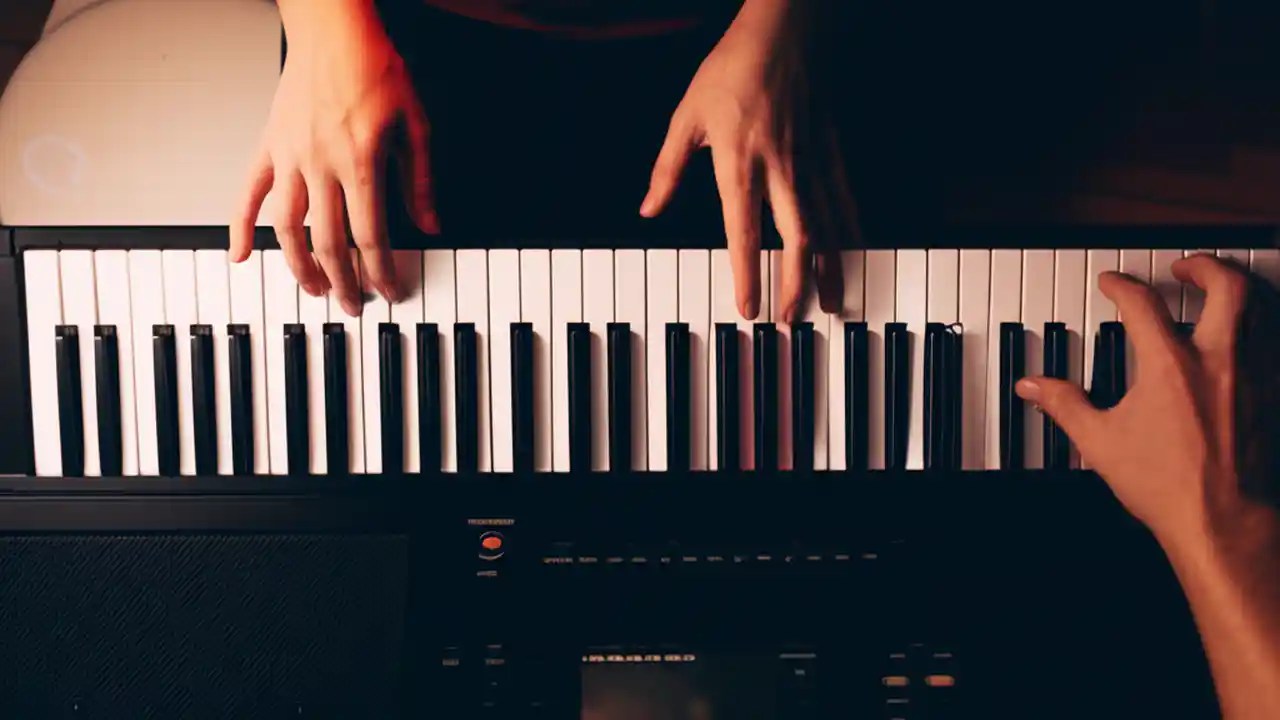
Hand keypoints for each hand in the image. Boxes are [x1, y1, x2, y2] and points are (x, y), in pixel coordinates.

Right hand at [229, 0, 436, 315]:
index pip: (371, 237)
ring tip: (312, 289)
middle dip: (341, 281)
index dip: (380, 272)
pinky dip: (238, 227)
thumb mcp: (417, 125)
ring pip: (286, 228)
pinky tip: (237, 256)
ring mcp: (289, 158)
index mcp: (362, 164)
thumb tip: (429, 226)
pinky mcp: (268, 147)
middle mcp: (322, 166)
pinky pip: (247, 194)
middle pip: (328, 242)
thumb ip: (421, 182)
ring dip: (298, 267)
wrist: (336, 30)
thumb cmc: (377, 69)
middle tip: (351, 306)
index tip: (389, 292)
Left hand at [640, 0, 853, 320]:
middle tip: (793, 320)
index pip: (742, 232)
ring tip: (830, 302)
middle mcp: (780, 168)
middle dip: (797, 284)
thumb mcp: (686, 117)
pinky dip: (850, 230)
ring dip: (829, 268)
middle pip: (796, 239)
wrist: (783, 31)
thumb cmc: (730, 70)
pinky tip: (853, 252)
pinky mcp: (831, 150)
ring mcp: (811, 161)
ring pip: (828, 225)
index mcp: (739, 163)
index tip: (747, 309)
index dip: (746, 275)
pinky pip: (844, 199)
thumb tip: (649, 210)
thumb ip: (668, 169)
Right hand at [1016, 255, 1278, 549]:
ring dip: (1239, 291)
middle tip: (1184, 265)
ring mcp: (1254, 377)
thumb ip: (1065, 405)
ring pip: (1261, 309)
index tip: (1113, 284)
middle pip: (1226, 286)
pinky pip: (1275, 346)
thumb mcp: (1101, 443)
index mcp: (1170, 367)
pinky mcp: (1273, 397)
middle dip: (1204, 266)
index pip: (1143, 303)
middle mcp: (1220, 362)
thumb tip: (1035, 387)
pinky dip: (1261, 331)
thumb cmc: (1170, 488)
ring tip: (1219, 290)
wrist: (1224, 523)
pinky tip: (1246, 340)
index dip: (1122, 285)